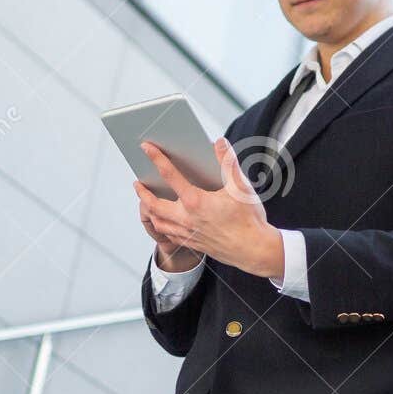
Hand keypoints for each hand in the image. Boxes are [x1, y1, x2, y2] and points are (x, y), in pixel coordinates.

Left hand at [132, 138, 284, 280]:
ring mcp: (188, 234)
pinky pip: (170, 235)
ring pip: (159, 223)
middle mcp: (186, 219)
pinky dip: (162, 226)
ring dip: (150, 211)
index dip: (157, 158)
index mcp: (196, 202)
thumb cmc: (249, 219)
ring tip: (147, 202)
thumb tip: (219, 143)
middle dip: (143, 193)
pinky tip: (165, 221)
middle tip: (137, 183)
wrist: (254, 250)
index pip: (170, 175)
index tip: (147, 148)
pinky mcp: (193, 244)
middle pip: (154, 205)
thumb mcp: (241, 187)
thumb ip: (228, 162)